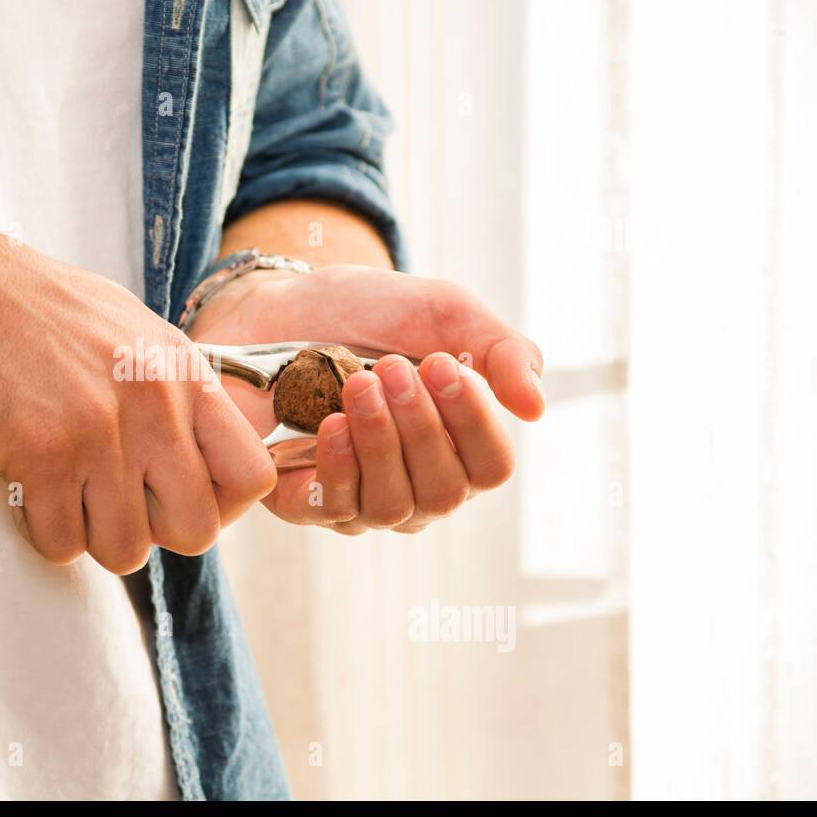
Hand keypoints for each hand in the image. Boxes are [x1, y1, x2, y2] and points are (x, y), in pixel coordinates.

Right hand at [0, 229, 276, 570]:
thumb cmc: (38, 310)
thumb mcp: (133, 331)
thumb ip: (176, 392)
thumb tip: (204, 458)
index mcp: (183, 373)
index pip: (251, 476)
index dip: (221, 505)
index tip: (181, 497)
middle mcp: (153, 405)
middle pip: (194, 530)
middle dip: (155, 532)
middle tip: (117, 502)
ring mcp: (99, 433)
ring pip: (125, 550)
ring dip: (93, 535)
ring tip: (67, 493)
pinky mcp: (40, 457)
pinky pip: (61, 545)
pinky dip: (43, 531)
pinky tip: (30, 490)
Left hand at [187, 264, 543, 534]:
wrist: (281, 306)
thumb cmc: (369, 315)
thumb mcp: (444, 313)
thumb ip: (501, 352)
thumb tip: (535, 408)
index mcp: (459, 449)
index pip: (490, 468)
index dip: (474, 423)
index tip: (443, 364)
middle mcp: (416, 488)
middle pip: (443, 493)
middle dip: (420, 428)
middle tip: (391, 366)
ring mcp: (360, 501)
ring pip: (391, 505)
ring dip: (379, 442)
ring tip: (358, 385)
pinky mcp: (304, 503)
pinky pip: (333, 510)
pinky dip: (338, 467)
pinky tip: (331, 423)